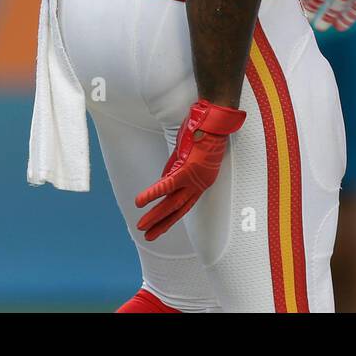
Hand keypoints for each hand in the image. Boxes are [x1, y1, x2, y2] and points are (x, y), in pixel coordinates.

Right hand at [135, 100, 245, 241]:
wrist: (215, 119)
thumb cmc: (203, 131)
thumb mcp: (188, 152)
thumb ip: (176, 167)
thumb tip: (164, 180)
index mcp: (200, 181)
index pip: (184, 204)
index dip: (171, 216)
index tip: (160, 226)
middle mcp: (199, 183)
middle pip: (178, 208)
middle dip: (162, 223)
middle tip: (148, 235)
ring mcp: (195, 178)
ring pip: (172, 202)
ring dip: (155, 215)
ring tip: (141, 225)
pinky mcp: (188, 169)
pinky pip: (168, 185)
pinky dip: (153, 194)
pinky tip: (140, 201)